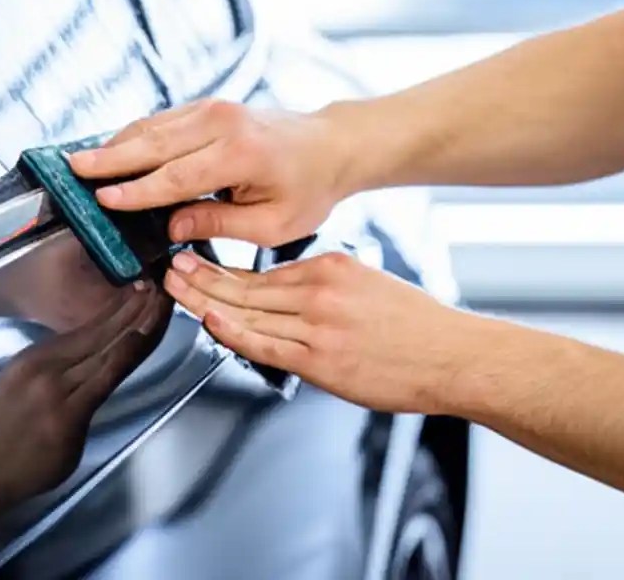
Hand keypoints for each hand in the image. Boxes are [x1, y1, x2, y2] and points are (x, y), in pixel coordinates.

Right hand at [0, 284, 169, 517]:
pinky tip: (142, 335)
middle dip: (134, 307)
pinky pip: (102, 379)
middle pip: (99, 331)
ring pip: (106, 349)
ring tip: (162, 302)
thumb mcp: (24, 387)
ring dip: (138, 323)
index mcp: (35, 357)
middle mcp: (44, 366)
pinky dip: (124, 354)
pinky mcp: (66, 414)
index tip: (143, 290)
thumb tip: (92, 356)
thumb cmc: (7, 436)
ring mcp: (55, 389)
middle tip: (161, 285)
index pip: (87, 327)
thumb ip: (57, 371)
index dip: (118, 308)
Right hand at [67, 100, 356, 246]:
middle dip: (109, 158)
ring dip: (115, 143)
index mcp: (240, 155)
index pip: (174, 176)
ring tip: (80, 160)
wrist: (331, 146)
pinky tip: (112, 148)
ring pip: (152, 126)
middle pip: (153, 142)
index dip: (135, 191)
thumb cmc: (308, 188)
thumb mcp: (271, 224)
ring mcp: (215, 109)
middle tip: (70, 170)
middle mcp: (223, 123)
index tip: (102, 199)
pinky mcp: (209, 107)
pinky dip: (134, 134)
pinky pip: (163, 120)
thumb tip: (170, 228)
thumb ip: (218, 224)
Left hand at [163, 251, 480, 413]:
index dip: (222, 269)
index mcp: (330, 266)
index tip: (197, 263)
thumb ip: (323, 286)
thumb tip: (283, 295)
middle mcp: (320, 290)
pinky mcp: (321, 359)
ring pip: (249, 310)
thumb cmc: (416, 327)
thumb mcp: (367, 283)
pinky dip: (233, 331)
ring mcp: (318, 325)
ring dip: (206, 299)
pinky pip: (266, 343)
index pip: (263, 269)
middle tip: (171, 268)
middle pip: (246, 284)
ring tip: (176, 290)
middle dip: (202, 277)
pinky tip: (210, 320)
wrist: (451, 355)